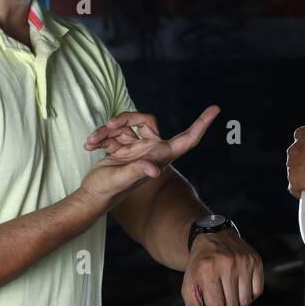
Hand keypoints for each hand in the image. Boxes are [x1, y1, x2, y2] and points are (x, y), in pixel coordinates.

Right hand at [78, 106, 219, 209]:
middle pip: (145, 120)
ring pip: (126, 125)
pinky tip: (89, 145)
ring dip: (107, 131)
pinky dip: (100, 136)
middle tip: (110, 125)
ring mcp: (136, 148)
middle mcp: (151, 150)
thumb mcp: (122, 180)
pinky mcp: (122, 147)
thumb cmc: (109, 191)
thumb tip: (154, 170)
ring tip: (92, 141)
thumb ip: (137, 171)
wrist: (92, 196)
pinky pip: (113, 132)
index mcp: (160, 156)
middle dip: (126, 118)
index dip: (201, 124)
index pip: (187, 139)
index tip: (215, 109)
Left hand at [182, 229, 264, 305]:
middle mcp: (228, 263)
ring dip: (236, 303)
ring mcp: (244, 261)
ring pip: (245, 301)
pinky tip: (238, 287)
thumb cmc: (199, 265)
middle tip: (217, 300)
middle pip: (232, 305)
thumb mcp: (190, 286)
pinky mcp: (256, 260)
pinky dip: (248, 295)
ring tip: (227, 293)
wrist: (213, 236)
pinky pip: (257, 291)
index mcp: (208, 270)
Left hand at [286, 98, 304, 197]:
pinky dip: (298, 188)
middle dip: (304, 156)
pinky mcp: (294, 181)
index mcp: (302, 134)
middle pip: (296, 152)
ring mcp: (292, 166)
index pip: (302, 135)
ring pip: (293, 168)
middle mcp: (293, 149)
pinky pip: (293, 187)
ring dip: (301, 171)